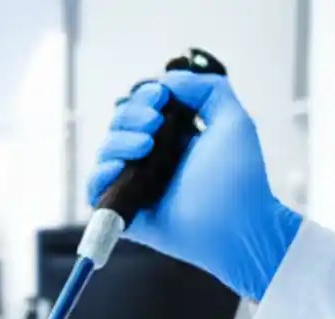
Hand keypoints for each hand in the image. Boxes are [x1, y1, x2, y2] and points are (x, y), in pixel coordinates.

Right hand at [87, 70, 301, 300]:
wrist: (236, 226)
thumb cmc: (238, 178)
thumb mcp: (234, 121)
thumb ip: (208, 89)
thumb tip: (168, 78)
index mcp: (174, 138)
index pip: (141, 108)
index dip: (144, 98)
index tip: (159, 98)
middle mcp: (152, 159)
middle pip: (118, 125)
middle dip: (130, 116)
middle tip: (154, 124)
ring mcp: (136, 185)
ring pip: (105, 152)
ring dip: (117, 142)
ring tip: (144, 148)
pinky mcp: (124, 212)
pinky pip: (95, 189)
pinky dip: (100, 174)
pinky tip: (119, 169)